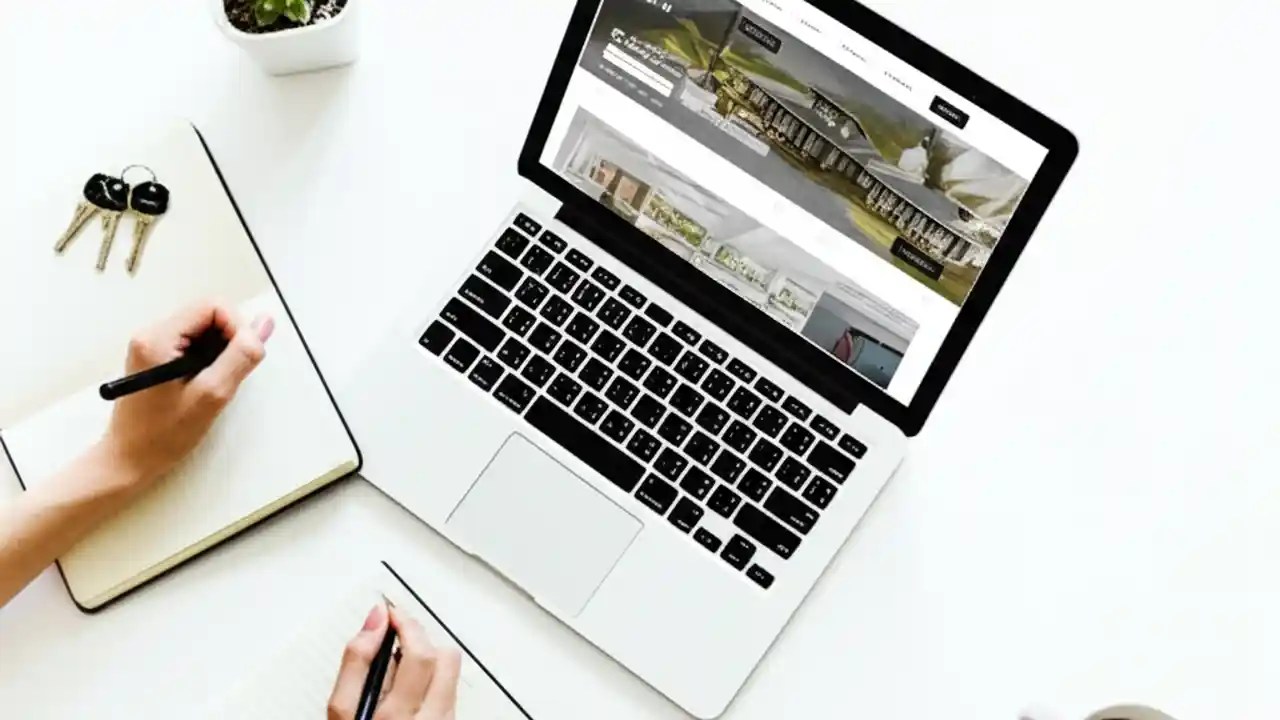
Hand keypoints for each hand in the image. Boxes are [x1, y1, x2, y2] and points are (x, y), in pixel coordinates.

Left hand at [100, 300, 273, 489]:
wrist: (129, 460)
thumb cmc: (163, 434)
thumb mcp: (212, 395)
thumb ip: (241, 356)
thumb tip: (264, 324)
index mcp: (158, 338)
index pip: (213, 306)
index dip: (238, 326)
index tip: (246, 356)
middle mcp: (151, 334)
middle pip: (208, 315)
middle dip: (230, 340)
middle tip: (231, 375)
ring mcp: (152, 346)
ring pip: (204, 330)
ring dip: (221, 352)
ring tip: (216, 384)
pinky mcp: (157, 358)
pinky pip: (194, 344)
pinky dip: (210, 360)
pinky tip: (206, 385)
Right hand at [328, 603, 461, 719]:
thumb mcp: (341, 712)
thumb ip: (356, 663)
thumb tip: (375, 621)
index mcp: (399, 716)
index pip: (420, 654)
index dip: (407, 624)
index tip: (391, 614)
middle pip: (446, 658)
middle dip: (421, 637)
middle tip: (396, 633)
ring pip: (451, 673)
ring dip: (428, 660)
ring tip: (397, 667)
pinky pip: (451, 691)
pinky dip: (432, 680)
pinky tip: (409, 689)